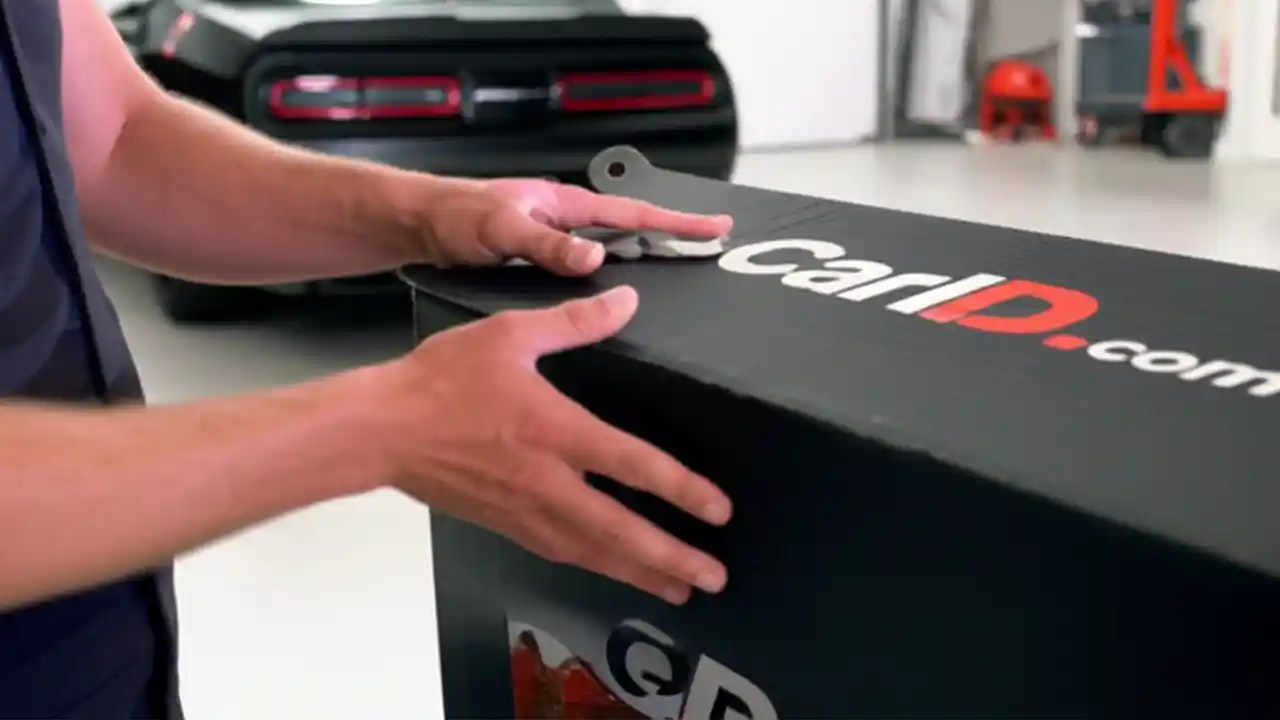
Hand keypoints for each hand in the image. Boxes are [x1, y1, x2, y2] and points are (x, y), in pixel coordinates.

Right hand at [375, 285, 730, 603]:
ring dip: (640, 573)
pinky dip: (596, 565)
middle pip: (620, 531)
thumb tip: (625, 299)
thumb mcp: (510, 334)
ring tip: (679, 589)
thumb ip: (573, 321)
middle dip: (671, 557)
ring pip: (593, 552)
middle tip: (714, 578)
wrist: (379, 431)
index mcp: (554, 431)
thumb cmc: (440, 380)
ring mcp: (524, 510)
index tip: (719, 511)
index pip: (632, 466)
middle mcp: (546, 482)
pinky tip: (613, 570)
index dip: (681, 490)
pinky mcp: (505, 524)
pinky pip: (561, 551)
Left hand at [420, 177, 732, 274]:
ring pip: (614, 248)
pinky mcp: (542, 259)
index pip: (634, 212)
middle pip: (634, 227)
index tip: (716, 227)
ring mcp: (556, 239)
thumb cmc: (455, 217)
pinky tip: (621, 292)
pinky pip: (589, 266)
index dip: (678, 221)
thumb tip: (597, 257)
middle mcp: (566, 220)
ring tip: (682, 269)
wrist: (419, 225)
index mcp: (565, 205)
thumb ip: (548, 245)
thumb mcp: (503, 231)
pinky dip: (614, 274)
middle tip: (712, 248)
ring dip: (647, 255)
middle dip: (675, 235)